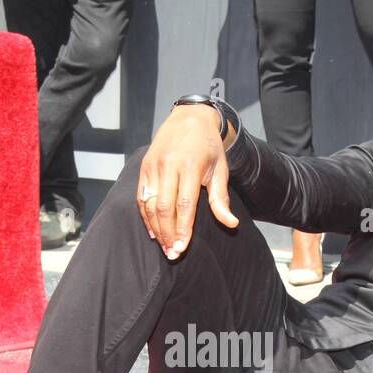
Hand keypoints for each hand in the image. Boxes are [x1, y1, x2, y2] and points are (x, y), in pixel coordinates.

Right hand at [137, 104, 239, 258]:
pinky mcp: (144, 167)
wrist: (189, 118)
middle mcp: (169, 165)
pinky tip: (153, 231)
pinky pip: (141, 197)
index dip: (182, 230)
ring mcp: (153, 165)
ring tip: (164, 246)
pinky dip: (145, 216)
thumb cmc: (208, 147)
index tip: (182, 249)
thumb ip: (221, 198)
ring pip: (150, 204)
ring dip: (156, 229)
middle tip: (172, 254)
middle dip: (167, 234)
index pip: (184, 205)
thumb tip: (231, 224)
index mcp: (190, 165)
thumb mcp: (220, 169)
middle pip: (164, 208)